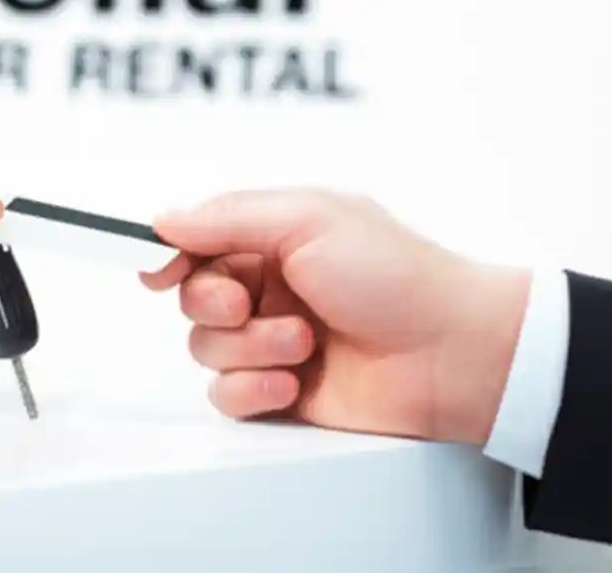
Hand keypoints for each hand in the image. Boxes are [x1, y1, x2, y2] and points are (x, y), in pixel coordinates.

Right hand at [141, 190, 530, 444]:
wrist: (454, 353)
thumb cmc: (396, 276)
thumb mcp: (308, 218)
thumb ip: (227, 216)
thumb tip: (164, 221)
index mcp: (274, 239)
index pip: (197, 243)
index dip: (172, 255)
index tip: (158, 269)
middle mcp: (269, 289)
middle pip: (192, 299)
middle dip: (213, 304)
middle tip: (246, 303)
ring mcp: (273, 342)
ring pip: (206, 349)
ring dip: (248, 347)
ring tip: (302, 344)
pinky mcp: (280, 391)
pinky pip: (227, 396)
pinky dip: (250, 389)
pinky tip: (288, 383)